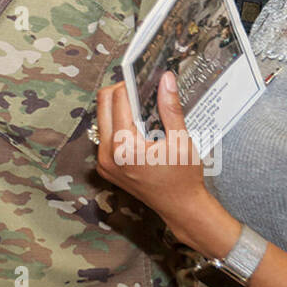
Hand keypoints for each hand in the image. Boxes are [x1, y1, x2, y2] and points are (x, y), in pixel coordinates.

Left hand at [94, 72, 213, 248]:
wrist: (181, 208)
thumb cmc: (184, 177)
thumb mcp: (181, 139)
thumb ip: (170, 107)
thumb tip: (166, 79)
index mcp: (125, 147)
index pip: (119, 100)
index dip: (130, 84)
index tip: (143, 78)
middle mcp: (108, 155)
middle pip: (103, 105)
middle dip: (121, 92)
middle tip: (141, 90)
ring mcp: (103, 162)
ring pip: (101, 119)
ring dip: (117, 108)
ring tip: (141, 108)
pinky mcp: (104, 167)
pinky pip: (104, 135)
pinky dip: (116, 125)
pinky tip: (135, 125)